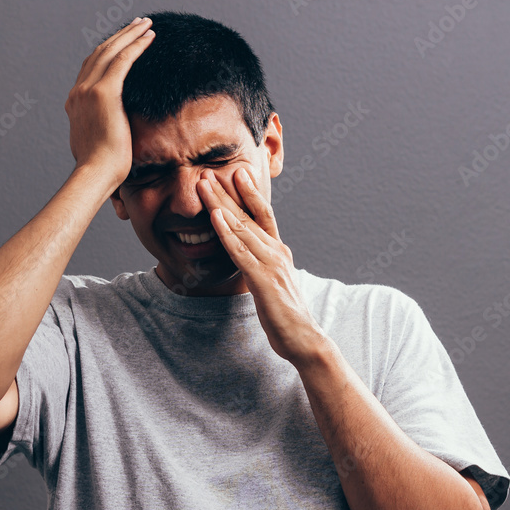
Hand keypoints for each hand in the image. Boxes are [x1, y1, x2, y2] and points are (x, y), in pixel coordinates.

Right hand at [65, 17, 154, 187]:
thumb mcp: (95, 144)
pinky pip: (123, 59)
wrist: (95, 174)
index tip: (123, 43)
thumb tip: (108, 135)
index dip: (107, 51)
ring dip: (130, 34)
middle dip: (120, 36)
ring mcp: (88, 90)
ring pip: (111, 51)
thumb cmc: (101, 169)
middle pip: (99, 53)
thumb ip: (99, 131)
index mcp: (75, 102)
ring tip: (146, 25)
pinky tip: (150, 37)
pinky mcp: (104, 92)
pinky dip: (137, 45)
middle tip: (137, 25)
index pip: (90, 67)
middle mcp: (78, 92)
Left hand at [197, 167, 328, 365]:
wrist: (303, 339)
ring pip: (242, 228)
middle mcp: (277, 252)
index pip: (263, 214)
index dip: (249, 193)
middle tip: (209, 170)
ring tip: (205, 184)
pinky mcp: (263, 280)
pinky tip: (215, 218)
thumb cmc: (286, 315)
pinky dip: (227, 233)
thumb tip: (250, 259)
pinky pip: (241, 252)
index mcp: (279, 251)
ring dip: (221, 204)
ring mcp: (271, 264)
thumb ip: (262, 267)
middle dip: (227, 192)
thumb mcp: (272, 284)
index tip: (236, 171)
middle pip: (249, 215)